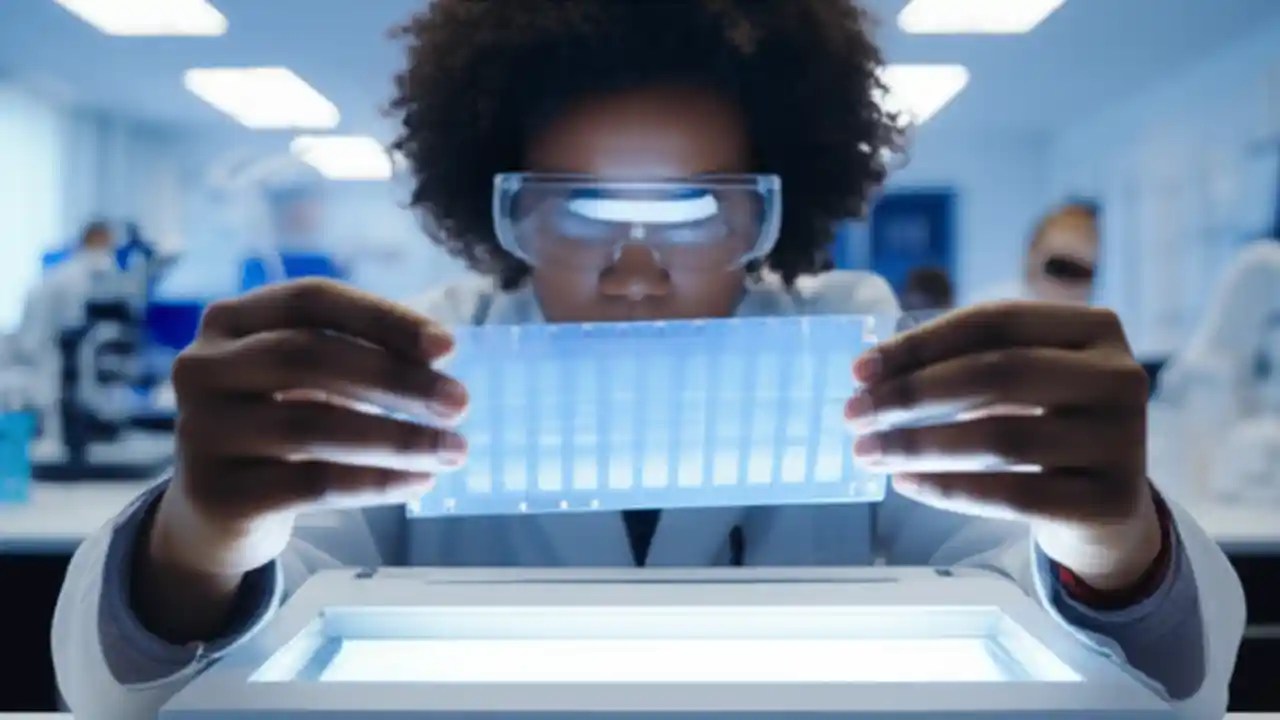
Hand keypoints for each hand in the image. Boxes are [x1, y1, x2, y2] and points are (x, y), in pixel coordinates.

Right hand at [158, 279, 468, 576]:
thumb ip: (362, 356)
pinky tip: (420, 482)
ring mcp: (201, 431)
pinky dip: (375, 483)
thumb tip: (439, 358)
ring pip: (312, 426)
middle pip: (309, 358)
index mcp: (229, 320)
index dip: (383, 318)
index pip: (312, 300)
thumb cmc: (283, 424)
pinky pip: (311, 484)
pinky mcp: (215, 493)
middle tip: (460, 403)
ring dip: (397, 439)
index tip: (448, 346)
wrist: (220, 511)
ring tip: (454, 450)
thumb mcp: (311, 379)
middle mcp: (202, 367)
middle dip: (397, 380)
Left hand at [846, 302, 1161, 590]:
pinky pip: (1013, 497)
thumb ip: (960, 365)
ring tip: (868, 452)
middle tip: (853, 415)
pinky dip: (949, 489)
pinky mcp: (1112, 501)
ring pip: (1002, 439)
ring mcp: (1123, 441)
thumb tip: (869, 376)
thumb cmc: (1044, 428)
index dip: (921, 343)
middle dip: (912, 395)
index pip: (994, 321)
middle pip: (997, 374)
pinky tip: (905, 483)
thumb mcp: (1019, 383)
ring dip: (919, 446)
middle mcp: (1120, 376)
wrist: (1109, 509)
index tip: (858, 370)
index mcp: (1095, 328)